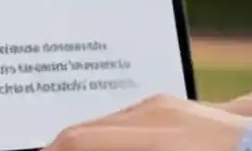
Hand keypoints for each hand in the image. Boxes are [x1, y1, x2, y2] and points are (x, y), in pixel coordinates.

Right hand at [45, 94, 251, 150]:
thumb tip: (84, 147)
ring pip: (112, 121)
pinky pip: (135, 118)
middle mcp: (159, 110)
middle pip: (91, 128)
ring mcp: (172, 105)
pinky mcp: (183, 108)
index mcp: (154, 130)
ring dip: (92, 140)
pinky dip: (116, 135)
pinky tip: (115, 145)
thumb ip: (119, 148)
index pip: (79, 140)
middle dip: (68, 146)